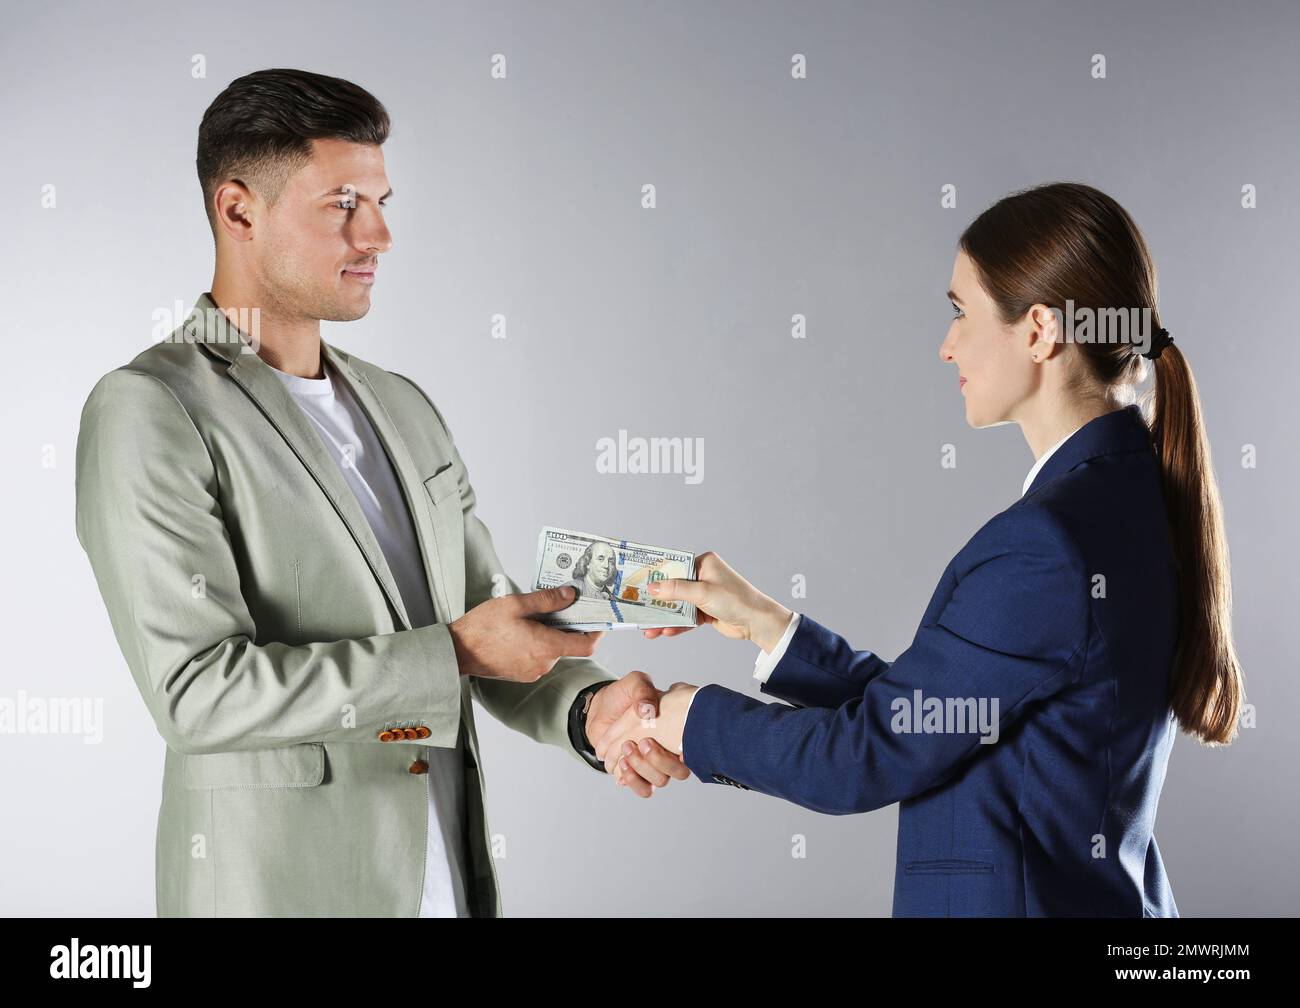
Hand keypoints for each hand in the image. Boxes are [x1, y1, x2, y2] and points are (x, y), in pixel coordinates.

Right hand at [449, 585, 602, 681]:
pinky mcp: (523, 674)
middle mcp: (543, 664)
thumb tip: (570, 595)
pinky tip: (521, 630)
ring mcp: (533, 671)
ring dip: (549, 634)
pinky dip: (537, 643)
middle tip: (557, 606)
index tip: (598, 618)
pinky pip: (539, 657)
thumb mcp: (515, 604)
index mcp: (546, 646)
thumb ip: (546, 600)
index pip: (586, 645)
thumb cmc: (483, 627)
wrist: (457, 651)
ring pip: (552, 650)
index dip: (597, 632)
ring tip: (531, 616)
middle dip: (565, 626)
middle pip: (568, 644)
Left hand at [595, 681, 698, 779]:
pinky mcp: (639, 774)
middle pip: (679, 771)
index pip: (690, 747)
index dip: (682, 750)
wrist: (601, 708)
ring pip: (660, 781)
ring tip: (626, 750)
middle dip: (659, 760)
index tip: (662, 741)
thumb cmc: (623, 695)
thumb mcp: (634, 684)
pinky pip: (643, 789)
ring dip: (643, 768)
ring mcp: (655, 765)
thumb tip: (648, 710)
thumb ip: (643, 691)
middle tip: (642, 742)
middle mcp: (670, 749)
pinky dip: (632, 780)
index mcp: (676, 728)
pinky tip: (621, 765)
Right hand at [641, 551, 791, 651]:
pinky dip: (677, 624)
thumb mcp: (702, 592)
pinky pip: (686, 617)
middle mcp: (703, 576)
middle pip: (673, 588)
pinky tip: (666, 632)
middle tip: (640, 610)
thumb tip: (653, 587)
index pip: (674, 566)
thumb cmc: (735, 600)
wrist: (757, 622)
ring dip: (665, 617)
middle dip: (658, 602)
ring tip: (650, 629)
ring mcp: (704, 594)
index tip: (638, 583)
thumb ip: (676, 590)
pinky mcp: (706, 611)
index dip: (656, 575)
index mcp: (704, 563)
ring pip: (678, 605)